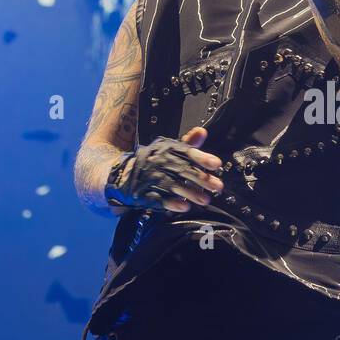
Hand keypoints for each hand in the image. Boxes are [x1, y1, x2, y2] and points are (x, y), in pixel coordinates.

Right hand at [104, 126, 223, 211]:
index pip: (186, 152)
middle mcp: (158, 162)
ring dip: (190, 193)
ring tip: (206, 200)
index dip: (202, 158)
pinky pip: (158, 199)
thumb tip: (203, 132)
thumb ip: (188, 143)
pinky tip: (184, 207)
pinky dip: (171, 203)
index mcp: (166, 150)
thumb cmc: (153, 161)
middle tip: (218, 186)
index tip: (216, 164)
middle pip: (183, 170)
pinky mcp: (143, 193)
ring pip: (173, 186)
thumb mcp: (168, 149)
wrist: (121, 173)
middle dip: (201, 179)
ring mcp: (150, 178)